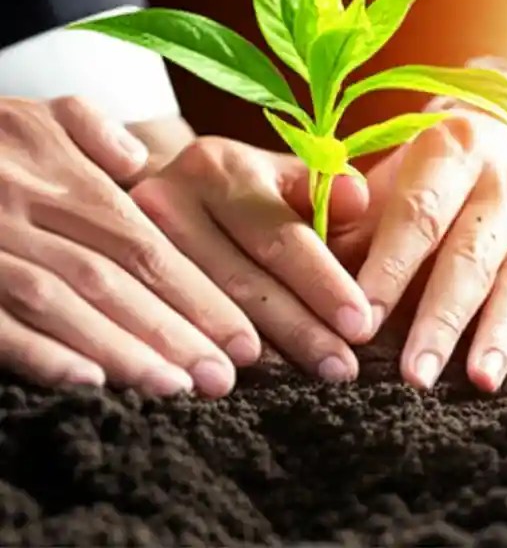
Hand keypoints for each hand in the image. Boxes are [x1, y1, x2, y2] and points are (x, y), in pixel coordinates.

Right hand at [0, 97, 255, 396]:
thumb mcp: (31, 115)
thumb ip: (90, 130)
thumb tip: (140, 162)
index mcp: (58, 175)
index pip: (145, 244)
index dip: (197, 294)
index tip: (242, 339)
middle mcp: (24, 209)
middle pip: (113, 278)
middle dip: (173, 332)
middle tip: (223, 378)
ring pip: (60, 301)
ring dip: (120, 348)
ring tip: (175, 388)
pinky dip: (37, 353)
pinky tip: (86, 381)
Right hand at [130, 137, 373, 381]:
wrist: (164, 202)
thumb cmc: (247, 198)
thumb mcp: (286, 180)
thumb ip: (326, 191)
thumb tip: (357, 197)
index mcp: (219, 166)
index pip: (279, 234)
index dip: (322, 282)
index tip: (360, 323)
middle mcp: (166, 196)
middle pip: (239, 279)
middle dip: (298, 329)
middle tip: (340, 369)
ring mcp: (125, 240)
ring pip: (195, 310)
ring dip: (250, 354)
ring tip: (296, 386)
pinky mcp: (99, 276)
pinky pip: (150, 329)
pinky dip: (193, 358)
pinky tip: (222, 386)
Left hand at [326, 111, 506, 391]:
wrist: (501, 142)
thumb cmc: (423, 177)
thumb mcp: (385, 178)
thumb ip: (349, 221)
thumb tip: (316, 278)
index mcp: (452, 149)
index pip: (419, 214)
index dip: (390, 270)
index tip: (363, 325)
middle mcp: (504, 181)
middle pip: (471, 257)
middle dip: (442, 320)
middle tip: (415, 375)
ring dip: (498, 333)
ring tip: (479, 381)